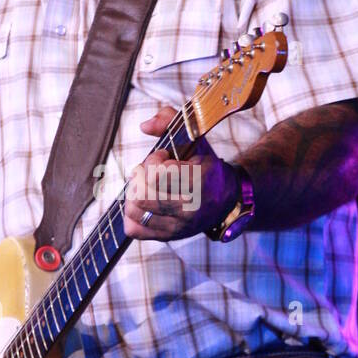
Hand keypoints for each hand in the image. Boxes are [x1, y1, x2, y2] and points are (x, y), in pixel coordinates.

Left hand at [122, 104, 239, 240]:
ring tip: (146, 187)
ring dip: (134, 195)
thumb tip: (144, 125)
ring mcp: (179, 226)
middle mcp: (190, 208)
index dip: (154, 162)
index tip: (163, 157)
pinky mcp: (169, 237)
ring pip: (135, 212)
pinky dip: (131, 215)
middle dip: (140, 178)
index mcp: (200, 181)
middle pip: (142, 195)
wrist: (225, 198)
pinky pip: (134, 230)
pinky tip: (143, 204)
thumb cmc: (204, 165)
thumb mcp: (194, 138)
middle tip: (150, 173)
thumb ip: (169, 120)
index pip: (157, 175)